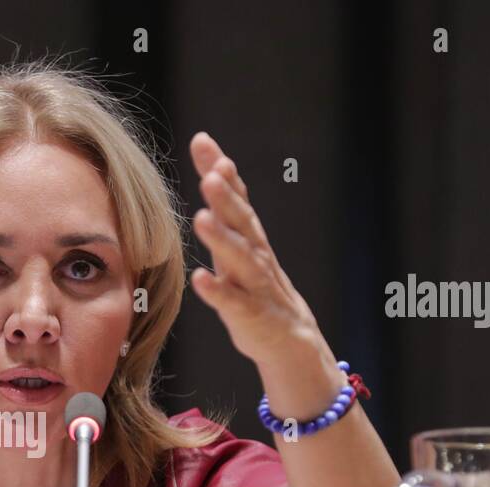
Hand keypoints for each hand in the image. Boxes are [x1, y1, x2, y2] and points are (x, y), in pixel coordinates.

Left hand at [187, 131, 323, 366]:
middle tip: (212, 175)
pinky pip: (233, 302)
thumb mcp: (238, 242)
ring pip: (241, 259)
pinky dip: (217, 291)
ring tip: (201, 219)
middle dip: (228, 198)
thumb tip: (206, 150)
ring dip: (222, 239)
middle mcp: (255, 255)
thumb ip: (223, 201)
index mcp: (250, 237)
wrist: (290, 338)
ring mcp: (256, 285)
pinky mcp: (251, 315)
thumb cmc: (254, 285)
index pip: (238, 199)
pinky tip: (200, 279)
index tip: (205, 145)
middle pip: (242, 222)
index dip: (224, 173)